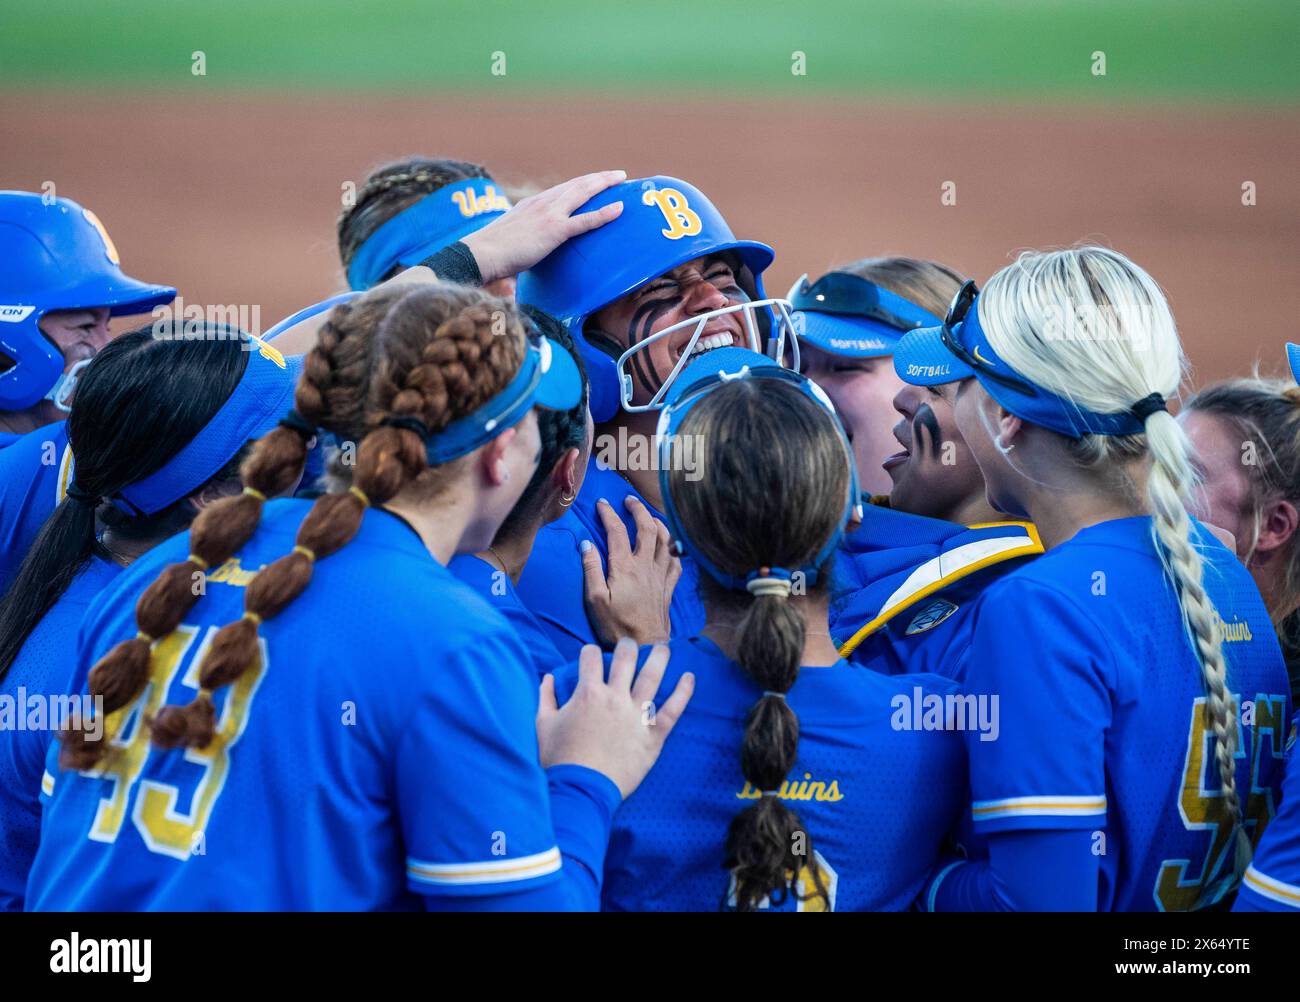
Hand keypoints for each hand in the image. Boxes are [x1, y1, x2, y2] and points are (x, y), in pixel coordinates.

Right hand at [461, 170, 626, 282]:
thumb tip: (528, 253)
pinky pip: (585, 220)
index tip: (595, 181)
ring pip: (583, 193)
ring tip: (622, 180)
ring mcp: (549, 214)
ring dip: (604, 184)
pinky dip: (604, 213)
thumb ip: (525, 238)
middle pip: (577, 185)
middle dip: (598, 178)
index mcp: (533, 204)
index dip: (581, 184)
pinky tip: (619, 209)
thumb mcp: (512, 238)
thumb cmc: (492, 252)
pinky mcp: (554, 230)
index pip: (562, 189)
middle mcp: (543, 203)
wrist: (482, 253)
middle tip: (617, 175)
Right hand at [537, 639, 693, 798]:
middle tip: (630, 644)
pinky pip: (673, 709)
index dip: (589, 652)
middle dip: (627, 646)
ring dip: (660, 657)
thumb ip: (545, 698)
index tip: (590, 656)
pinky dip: (684, 692)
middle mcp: (615, 698)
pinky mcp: (653, 735)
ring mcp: (636, 715)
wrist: (581, 789)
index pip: (591, 658)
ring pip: (652, 676)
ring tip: (664, 647)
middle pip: (626, 659)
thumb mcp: (544, 725)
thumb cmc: (560, 759)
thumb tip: (547, 678)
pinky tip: (690, 677)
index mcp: (588, 693)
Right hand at [582, 496, 681, 646]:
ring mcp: (660, 576)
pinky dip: (674, 550)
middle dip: (638, 510)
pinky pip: (676, 562)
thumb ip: (591, 569)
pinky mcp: (668, 588)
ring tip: (650, 517)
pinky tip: (670, 547)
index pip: (617, 531)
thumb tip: (586, 544)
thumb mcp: (595, 600)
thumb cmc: (616, 626)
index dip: (608, 514)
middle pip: (647, 528)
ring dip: (659, 524)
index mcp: (624, 567)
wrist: (645, 645)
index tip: (601, 504)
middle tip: (629, 500)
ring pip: (666, 541)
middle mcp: (645, 566)